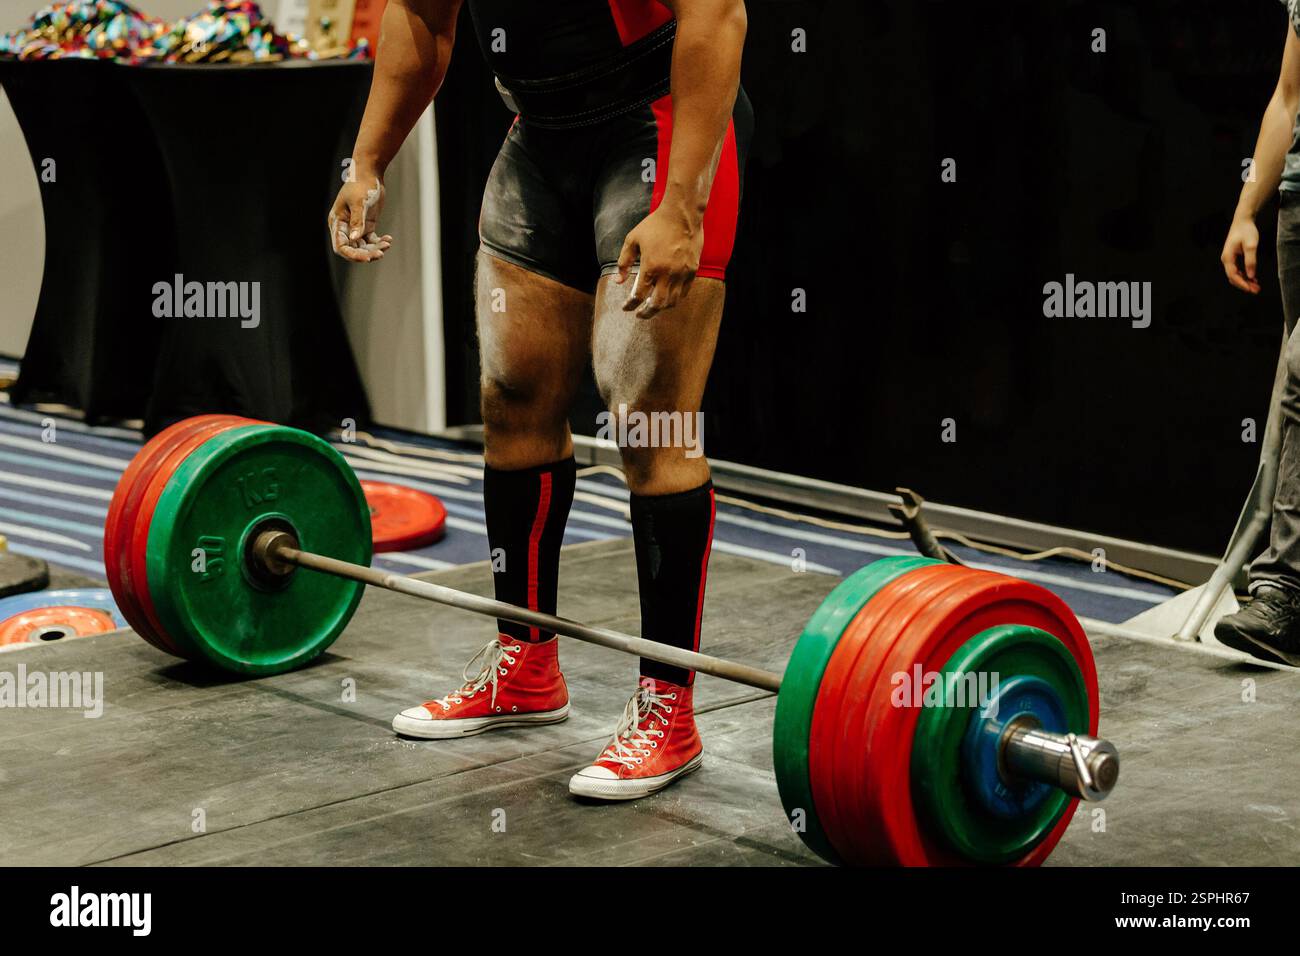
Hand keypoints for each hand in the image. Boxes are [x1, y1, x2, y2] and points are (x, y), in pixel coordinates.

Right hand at [328, 174, 391, 262]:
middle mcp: (345, 227)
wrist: (370, 173)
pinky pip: (372, 240)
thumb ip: (357, 221)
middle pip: (353, 249)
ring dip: (375, 248)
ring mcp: (356, 227)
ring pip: (364, 247)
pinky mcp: (367, 225)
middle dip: (366, 254)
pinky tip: (389, 239)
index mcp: (337, 222)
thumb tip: (354, 239)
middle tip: (380, 253)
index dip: (352, 255)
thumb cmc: (361, 184)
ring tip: (387, 244)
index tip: (366, 258)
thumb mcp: (359, 202)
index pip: (340, 246)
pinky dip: (380, 242)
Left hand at [615, 203, 703, 317]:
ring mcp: (682, 273)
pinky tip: (668, 297)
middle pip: (657, 304)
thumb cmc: (656, 225)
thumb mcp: (633, 239)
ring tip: (653, 307)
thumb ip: (624, 261)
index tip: (626, 308)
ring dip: (661, 308)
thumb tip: (618, 281)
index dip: (630, 305)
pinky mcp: (692, 271)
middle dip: (646, 313)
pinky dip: (675, 298)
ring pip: (672, 301)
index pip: (638, 295)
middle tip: (640, 315)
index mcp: (651, 266)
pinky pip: (684, 292)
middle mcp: (667, 273)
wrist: (682, 214)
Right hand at [1221, 215, 1260, 293]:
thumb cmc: (1246, 231)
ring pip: (1235, 274)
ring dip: (1245, 281)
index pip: (1233, 275)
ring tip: (1256, 286)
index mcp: (1227, 257)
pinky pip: (1237, 270)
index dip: (1242, 283)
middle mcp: (1226, 259)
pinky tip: (1253, 278)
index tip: (1250, 289)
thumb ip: (1250, 261)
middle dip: (1244, 284)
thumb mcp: (1251, 245)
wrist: (1242, 220)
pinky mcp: (1233, 257)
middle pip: (1233, 277)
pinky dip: (1245, 275)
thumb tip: (1251, 275)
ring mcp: (1229, 259)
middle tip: (1256, 290)